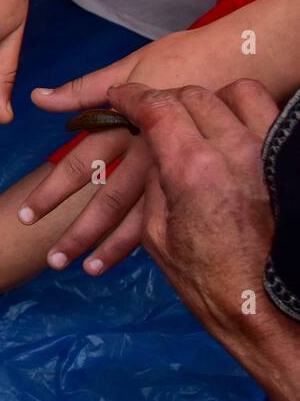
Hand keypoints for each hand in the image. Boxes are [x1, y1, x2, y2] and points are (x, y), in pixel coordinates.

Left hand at [21, 0, 298, 273]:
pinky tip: (136, 253)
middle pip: (105, 202)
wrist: (249, 61)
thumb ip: (83, 89)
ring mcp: (174, 168)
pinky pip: (171, 212)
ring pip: (138, 217)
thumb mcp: (132, 67)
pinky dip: (152, 235)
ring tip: (89, 270)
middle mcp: (144, 153)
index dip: (50, 192)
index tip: (27, 216)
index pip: (76, 165)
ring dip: (112, 246)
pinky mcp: (198, 175)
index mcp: (122, 126)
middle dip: (78, 233)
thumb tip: (38, 98)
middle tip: (54, 260)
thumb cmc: (188, 56)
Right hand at [109, 80, 277, 327]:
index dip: (132, 97)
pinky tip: (235, 130)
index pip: (157, 108)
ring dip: (212, 100)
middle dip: (167, 99)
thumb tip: (158, 150)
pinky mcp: (290, 160)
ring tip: (198, 117)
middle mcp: (234, 151)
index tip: (118, 97)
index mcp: (192, 169)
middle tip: (153, 113)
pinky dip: (247, 113)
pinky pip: (269, 115)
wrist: (266, 306)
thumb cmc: (206, 279)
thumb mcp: (157, 233)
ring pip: (239, 94)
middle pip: (194, 96)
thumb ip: (156, 182)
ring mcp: (269, 152)